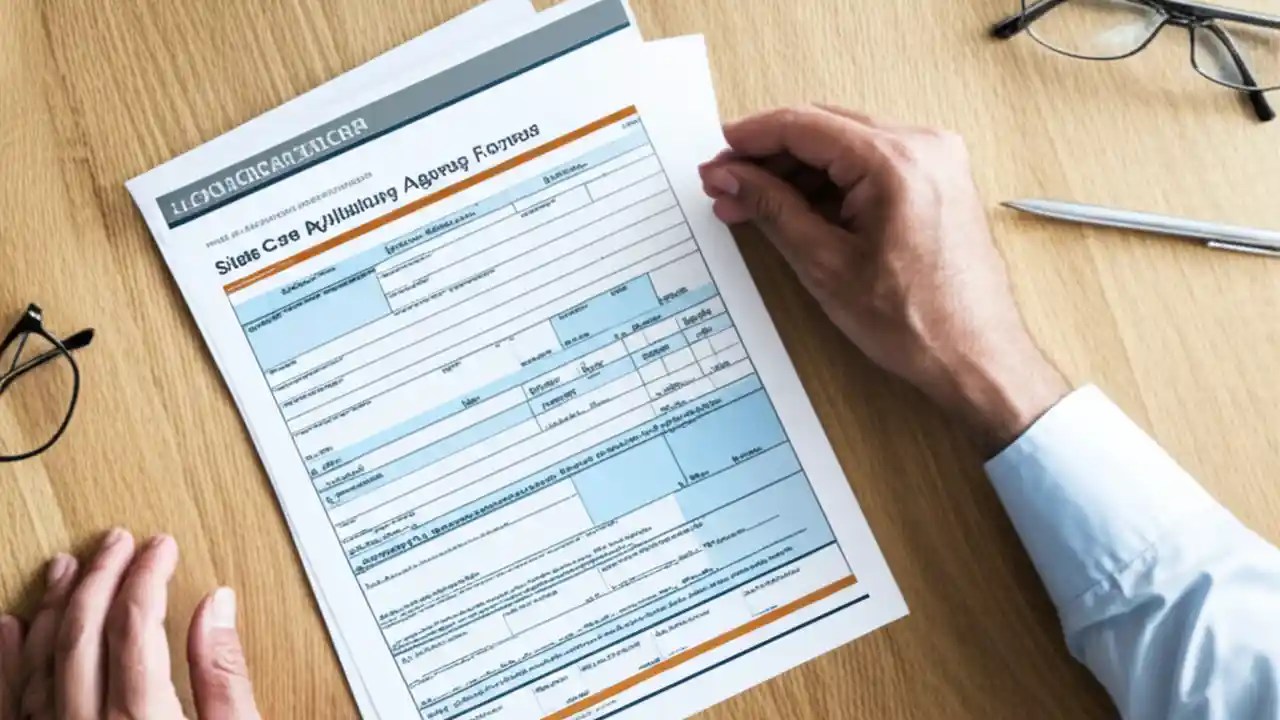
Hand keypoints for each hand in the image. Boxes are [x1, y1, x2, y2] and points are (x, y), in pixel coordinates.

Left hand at [0, 530, 260, 719]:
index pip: (135, 622)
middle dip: (102, 577)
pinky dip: (9, 661)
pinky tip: (12, 629)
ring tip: (68, 567)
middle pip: (83, 632)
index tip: (161, 547)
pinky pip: (12, 702)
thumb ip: (224, 674)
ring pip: (42, 661)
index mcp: (140, 717)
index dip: (148, 575)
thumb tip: (218, 605)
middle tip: (118, 542)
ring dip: (55, 607)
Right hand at [698, 105, 1068, 451]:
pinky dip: (831, 182)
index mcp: (895, 161)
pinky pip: (871, 164)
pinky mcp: (938, 179)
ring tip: (750, 203)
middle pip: (823, 129)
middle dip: (769, 157)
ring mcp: (936, 159)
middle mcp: (922, 145)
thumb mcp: (824, 264)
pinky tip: (795, 208)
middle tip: (725, 184)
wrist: (977, 357)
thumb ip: (772, 209)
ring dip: (797, 171)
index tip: (717, 156)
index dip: (751, 139)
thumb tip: (732, 179)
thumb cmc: (915, 323)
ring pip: (845, 145)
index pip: (804, 126)